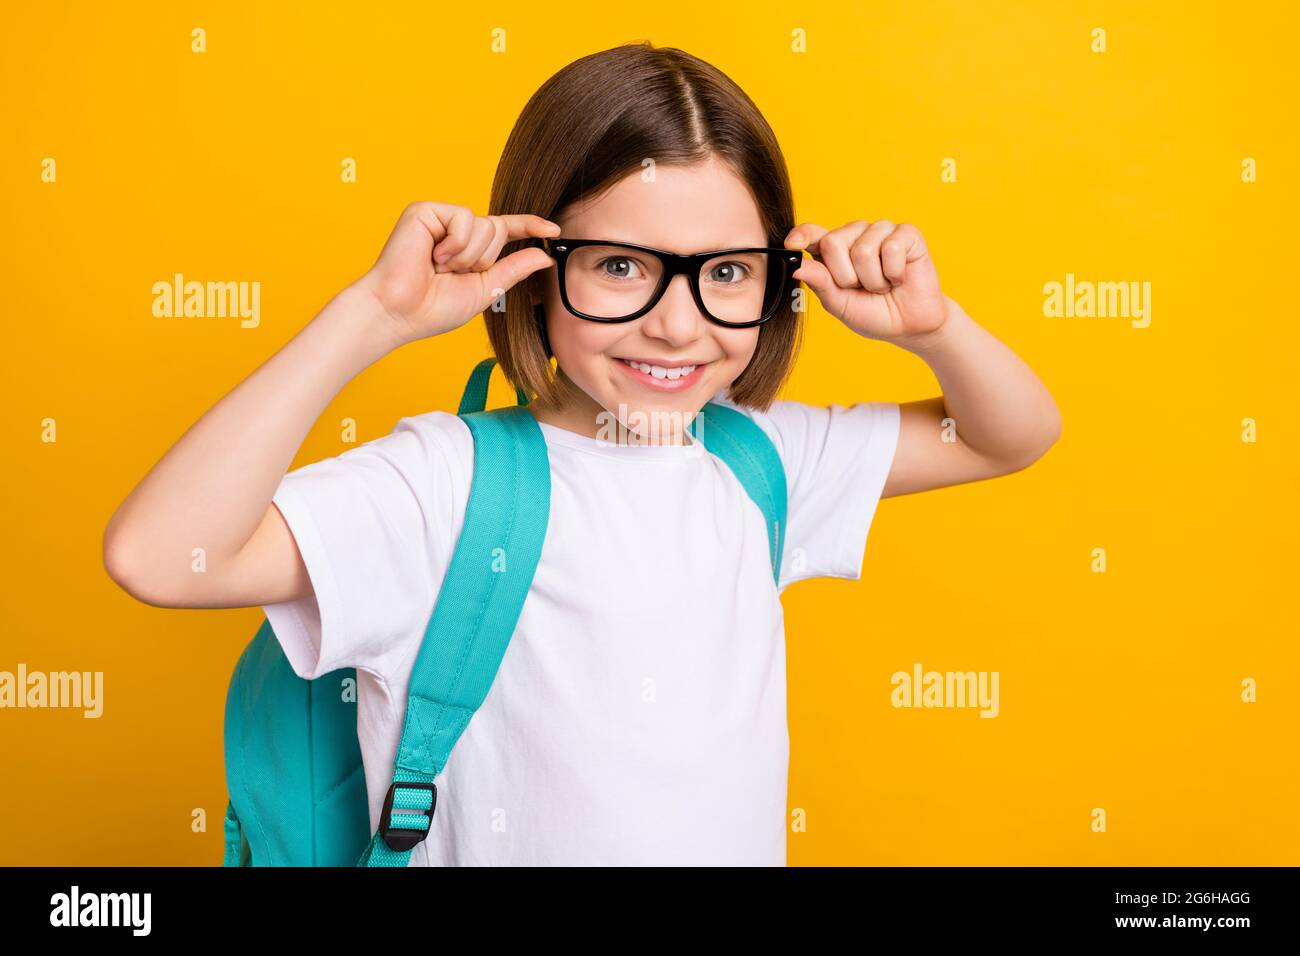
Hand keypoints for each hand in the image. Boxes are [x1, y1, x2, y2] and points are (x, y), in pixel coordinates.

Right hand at [356, 201, 559, 344]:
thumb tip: (543, 255)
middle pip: (497, 229)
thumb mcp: (485, 289)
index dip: (529, 227)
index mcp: (469, 248)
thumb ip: (513, 270)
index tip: (554, 230)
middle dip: (484, 259)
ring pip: (484, 224)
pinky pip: (464, 219)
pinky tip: (433, 257)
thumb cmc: (433, 308)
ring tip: (440, 268)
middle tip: (453, 274)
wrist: (400, 312)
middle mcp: (455, 229)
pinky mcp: (426, 210)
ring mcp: (440, 218)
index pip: (505, 231)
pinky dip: (456, 244)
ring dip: (469, 256)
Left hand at [786, 220, 946, 343]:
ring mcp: (881, 231)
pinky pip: (891, 248)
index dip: (802, 235)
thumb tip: (798, 266)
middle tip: (862, 288)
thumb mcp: (840, 305)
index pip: (813, 232)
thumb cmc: (873, 313)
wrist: (910, 326)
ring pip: (863, 249)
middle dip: (846, 277)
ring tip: (883, 285)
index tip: (792, 244)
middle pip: (833, 242)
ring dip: (873, 279)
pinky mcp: (907, 234)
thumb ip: (820, 284)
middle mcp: (855, 235)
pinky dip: (894, 273)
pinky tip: (899, 278)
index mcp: (834, 251)